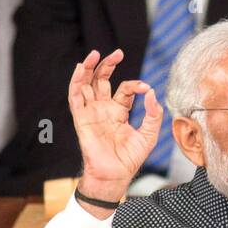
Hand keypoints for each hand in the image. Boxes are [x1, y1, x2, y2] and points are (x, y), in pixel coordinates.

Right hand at [67, 49, 162, 199]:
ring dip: (88, 68)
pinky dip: (76, 82)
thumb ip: (153, 114)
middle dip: (108, 65)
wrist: (115, 175)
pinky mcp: (81, 118)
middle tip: (117, 53)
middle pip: (102, 80)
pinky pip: (75, 97)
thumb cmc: (130, 158)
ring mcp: (91, 113)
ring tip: (94, 54)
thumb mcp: (149, 135)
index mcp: (119, 111)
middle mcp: (104, 109)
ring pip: (86, 85)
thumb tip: (151, 93)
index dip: (135, 85)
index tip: (145, 88)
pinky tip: (79, 69)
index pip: (125, 90)